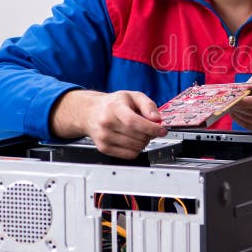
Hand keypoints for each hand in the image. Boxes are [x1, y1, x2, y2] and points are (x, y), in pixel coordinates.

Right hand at [49, 90, 166, 158]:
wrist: (90, 112)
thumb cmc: (113, 104)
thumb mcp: (132, 96)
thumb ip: (147, 105)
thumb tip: (157, 118)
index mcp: (114, 107)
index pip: (134, 122)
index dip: (151, 128)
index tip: (162, 130)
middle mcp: (107, 123)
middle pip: (137, 136)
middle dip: (150, 134)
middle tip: (150, 128)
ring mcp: (104, 137)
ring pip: (135, 147)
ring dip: (144, 142)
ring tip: (140, 133)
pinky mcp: (104, 148)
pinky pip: (129, 155)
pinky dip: (136, 149)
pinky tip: (133, 140)